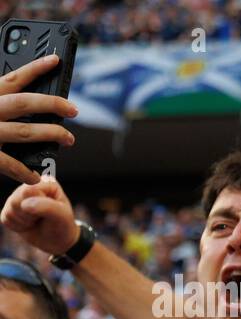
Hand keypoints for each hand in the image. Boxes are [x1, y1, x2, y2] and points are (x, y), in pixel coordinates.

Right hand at [0, 54, 76, 184]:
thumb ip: (0, 97)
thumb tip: (25, 96)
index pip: (13, 77)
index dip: (35, 68)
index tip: (55, 60)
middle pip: (24, 103)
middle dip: (52, 104)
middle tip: (73, 109)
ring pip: (24, 131)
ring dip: (50, 134)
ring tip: (68, 138)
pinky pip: (9, 163)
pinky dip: (24, 171)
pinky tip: (35, 176)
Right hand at [0, 176, 78, 256]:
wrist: (57, 241)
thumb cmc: (63, 225)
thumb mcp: (62, 215)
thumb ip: (47, 206)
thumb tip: (25, 204)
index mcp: (44, 182)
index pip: (29, 191)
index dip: (37, 205)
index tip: (50, 211)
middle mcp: (27, 186)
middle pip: (15, 201)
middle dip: (30, 215)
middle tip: (42, 218)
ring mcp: (16, 197)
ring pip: (10, 211)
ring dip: (25, 222)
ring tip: (36, 221)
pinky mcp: (9, 209)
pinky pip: (5, 219)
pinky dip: (18, 227)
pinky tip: (29, 225)